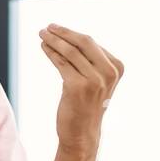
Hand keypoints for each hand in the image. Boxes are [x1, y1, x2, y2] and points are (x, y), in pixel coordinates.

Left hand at [37, 23, 122, 155]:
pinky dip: (51, 52)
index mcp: (117, 68)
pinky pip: (61, 63)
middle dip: (63, 32)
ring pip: (70, 51)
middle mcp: (109, 73)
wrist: (82, 133)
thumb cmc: (86, 106)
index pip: (92, 44)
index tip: (58, 29)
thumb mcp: (96, 81)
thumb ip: (90, 60)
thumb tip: (68, 36)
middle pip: (84, 42)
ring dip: (54, 40)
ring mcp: (94, 80)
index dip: (72, 34)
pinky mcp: (78, 86)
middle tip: (48, 27)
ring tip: (42, 34)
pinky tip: (43, 47)